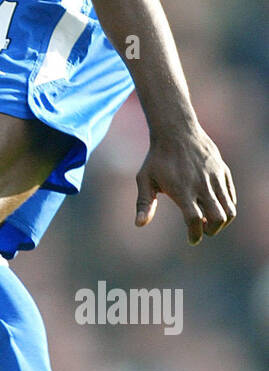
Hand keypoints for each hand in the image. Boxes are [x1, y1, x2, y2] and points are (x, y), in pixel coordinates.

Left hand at [135, 125, 236, 244]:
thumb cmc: (157, 158)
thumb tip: (139, 224)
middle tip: (202, 229)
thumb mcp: (145, 179)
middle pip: (217, 218)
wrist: (176, 131)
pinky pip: (231, 196)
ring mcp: (214, 178)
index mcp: (182, 190)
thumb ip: (144, 203)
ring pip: (229, 209)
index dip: (195, 235)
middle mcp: (201, 185)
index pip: (194, 221)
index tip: (192, 240)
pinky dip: (226, 206)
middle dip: (212, 230)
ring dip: (222, 220)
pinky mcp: (223, 171)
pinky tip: (214, 205)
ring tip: (209, 218)